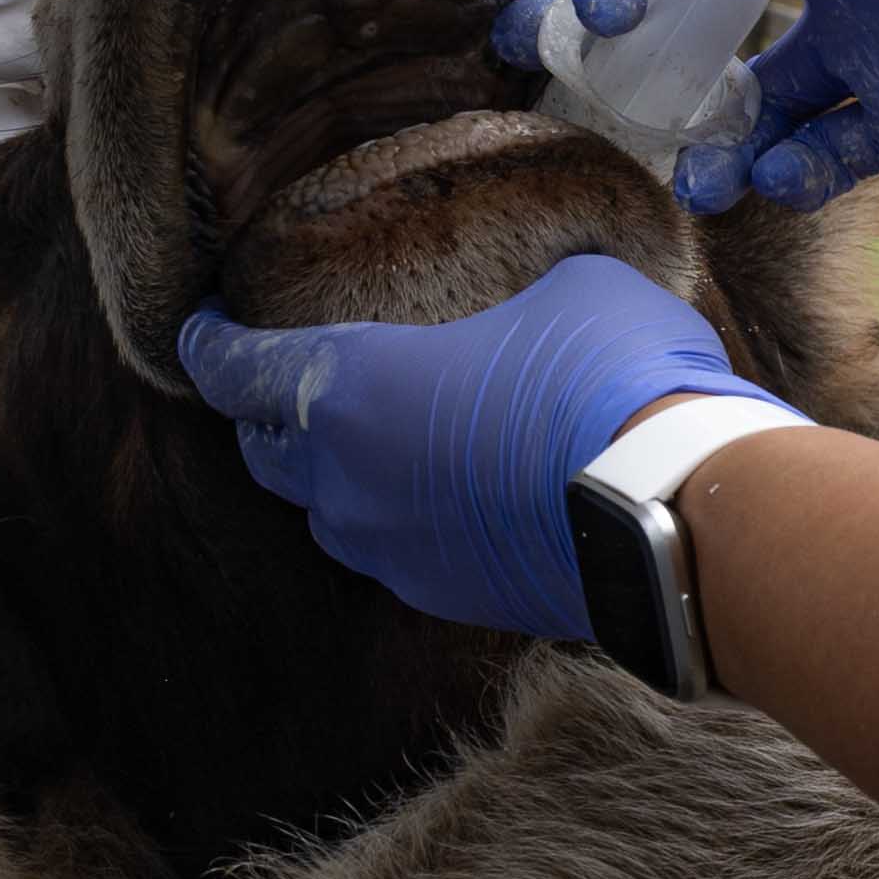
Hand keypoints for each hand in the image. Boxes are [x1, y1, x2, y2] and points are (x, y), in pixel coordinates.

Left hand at [172, 255, 779, 641]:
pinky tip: (450, 496)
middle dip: (267, 417)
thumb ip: (527, 285)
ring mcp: (395, 552)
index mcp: (351, 389)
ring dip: (337, 478)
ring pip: (329, 514)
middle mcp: (348, 480)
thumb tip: (549, 279)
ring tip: (377, 444)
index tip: (200, 323)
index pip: (232, 368)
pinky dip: (405, 522)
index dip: (208, 341)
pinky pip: (398, 555)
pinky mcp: (450, 599)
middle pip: (266, 454)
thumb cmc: (613, 381)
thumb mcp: (574, 285)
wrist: (677, 514)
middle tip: (290, 383)